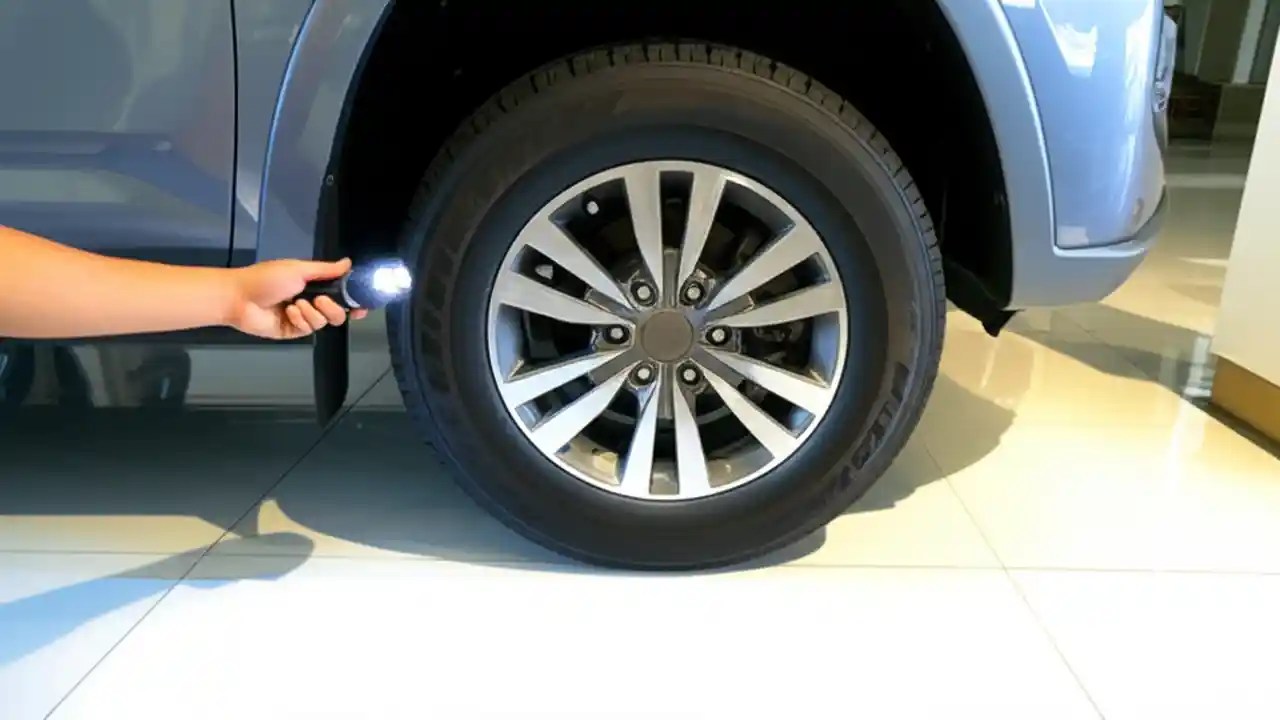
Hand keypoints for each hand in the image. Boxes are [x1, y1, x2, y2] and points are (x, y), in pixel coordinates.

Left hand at [226, 258, 369, 339]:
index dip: (354, 302)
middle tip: (319, 300)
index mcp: (315, 285)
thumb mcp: (299, 269)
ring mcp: (303, 318)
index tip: (361, 306)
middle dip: (333, 308)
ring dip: (312, 313)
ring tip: (295, 304)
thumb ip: (326, 270)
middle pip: (339, 313)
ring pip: (324, 322)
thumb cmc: (267, 278)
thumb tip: (349, 263)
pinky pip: (309, 329)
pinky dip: (300, 320)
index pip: (342, 296)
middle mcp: (312, 302)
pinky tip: (287, 312)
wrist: (240, 297)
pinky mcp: (293, 331)